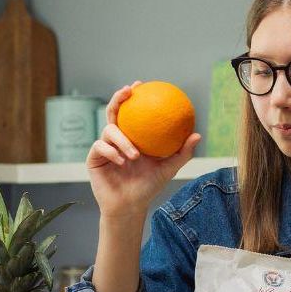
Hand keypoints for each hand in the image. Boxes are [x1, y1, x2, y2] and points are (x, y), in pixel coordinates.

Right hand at [87, 81, 201, 221]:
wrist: (130, 206)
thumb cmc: (148, 186)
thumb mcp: (168, 168)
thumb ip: (181, 152)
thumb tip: (197, 134)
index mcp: (131, 136)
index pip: (130, 112)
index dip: (131, 96)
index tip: (139, 85)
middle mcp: (116, 138)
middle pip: (113, 112)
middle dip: (118, 98)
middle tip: (128, 92)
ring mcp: (104, 147)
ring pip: (109, 131)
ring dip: (123, 140)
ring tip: (134, 155)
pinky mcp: (93, 158)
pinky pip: (100, 147)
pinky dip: (112, 152)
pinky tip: (122, 161)